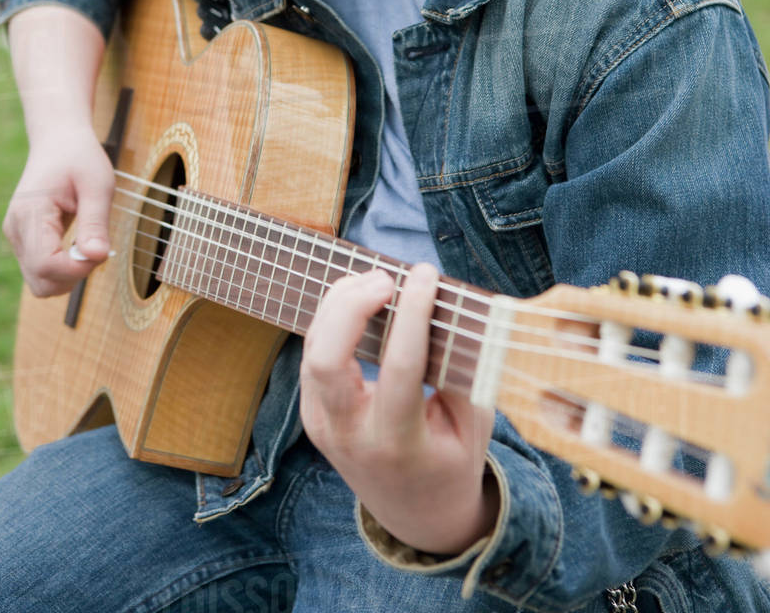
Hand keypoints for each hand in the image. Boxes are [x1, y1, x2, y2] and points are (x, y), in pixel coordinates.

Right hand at [3, 125, 113, 295]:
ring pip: (40, 282)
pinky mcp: (23, 240)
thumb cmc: (80, 158)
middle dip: (74, 275)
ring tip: (88, 242)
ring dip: (69, 274)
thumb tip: (97, 257)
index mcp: (30, 213)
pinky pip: (41, 270)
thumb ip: (95, 222)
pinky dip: (63, 267)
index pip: (45, 265)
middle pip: (40, 282)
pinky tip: (78, 243)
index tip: (101, 250)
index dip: (77, 269)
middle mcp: (16, 229)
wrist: (58, 141)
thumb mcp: (98, 184)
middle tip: (96, 246)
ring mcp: (16, 237)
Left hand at [300, 263, 498, 555]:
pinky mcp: (313, 413)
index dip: (412, 314)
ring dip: (339, 305)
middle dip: (350, 307)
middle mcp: (350, 436)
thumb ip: (461, 369)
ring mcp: (322, 426)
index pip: (399, 369)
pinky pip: (312, 355)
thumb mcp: (473, 424)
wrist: (416, 514)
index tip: (425, 273)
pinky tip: (359, 298)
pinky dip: (333, 320)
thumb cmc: (452, 462)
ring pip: (312, 351)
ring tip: (376, 280)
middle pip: (326, 360)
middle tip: (385, 277)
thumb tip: (447, 306)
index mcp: (399, 444)